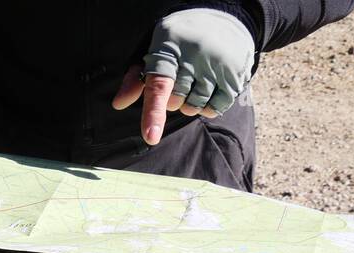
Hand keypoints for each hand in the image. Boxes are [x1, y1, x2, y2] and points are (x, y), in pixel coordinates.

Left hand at [112, 8, 255, 144]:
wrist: (221, 16)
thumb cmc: (179, 40)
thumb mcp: (153, 49)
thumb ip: (135, 77)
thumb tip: (119, 104)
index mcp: (169, 48)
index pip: (159, 86)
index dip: (154, 113)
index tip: (151, 136)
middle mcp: (195, 55)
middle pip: (175, 102)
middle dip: (173, 99)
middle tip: (181, 78)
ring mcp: (217, 64)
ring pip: (195, 107)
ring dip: (190, 103)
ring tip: (195, 81)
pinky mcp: (235, 73)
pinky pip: (215, 107)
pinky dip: (208, 106)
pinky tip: (208, 88)